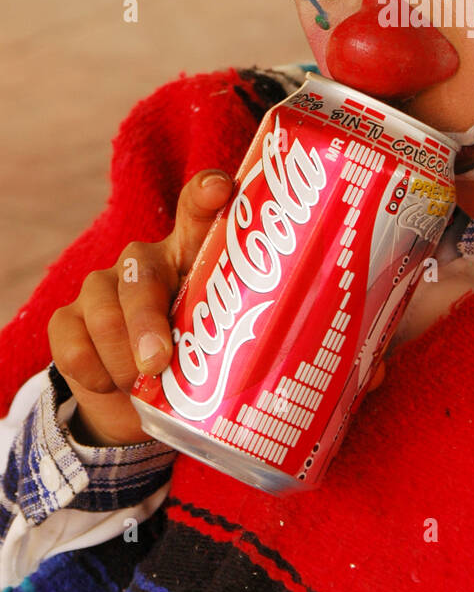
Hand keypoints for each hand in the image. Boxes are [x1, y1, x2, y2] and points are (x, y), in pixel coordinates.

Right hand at [48, 170, 234, 445]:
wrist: (137, 402)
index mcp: (190, 256)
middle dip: (147, 321)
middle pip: (140, 272)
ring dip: (123, 360)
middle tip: (158, 362)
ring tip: (142, 385)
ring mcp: (101, 287)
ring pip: (103, 312)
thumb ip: (240, 342)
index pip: (196, 211)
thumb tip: (288, 364)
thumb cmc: (192, 362)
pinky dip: (95, 374)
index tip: (220, 189)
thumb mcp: (220, 347)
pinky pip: (73, 345)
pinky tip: (111, 386)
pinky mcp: (67, 321)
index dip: (205, 194)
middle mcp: (144, 261)